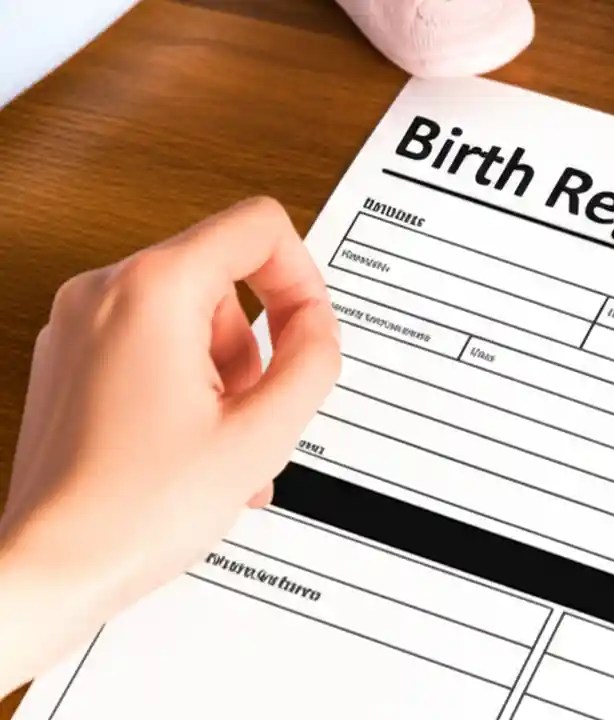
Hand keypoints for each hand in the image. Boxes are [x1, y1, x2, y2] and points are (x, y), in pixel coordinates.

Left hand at [0, 197, 339, 694]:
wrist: (52, 567)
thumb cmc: (133, 510)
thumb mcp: (262, 433)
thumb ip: (313, 361)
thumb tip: (318, 328)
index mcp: (151, 293)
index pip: (256, 227)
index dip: (302, 277)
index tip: (308, 330)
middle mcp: (102, 294)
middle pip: (223, 275)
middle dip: (258, 342)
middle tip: (261, 406)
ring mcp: (76, 326)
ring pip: (190, 314)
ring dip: (227, 371)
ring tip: (226, 440)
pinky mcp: (68, 360)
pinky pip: (151, 343)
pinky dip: (188, 382)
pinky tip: (197, 445)